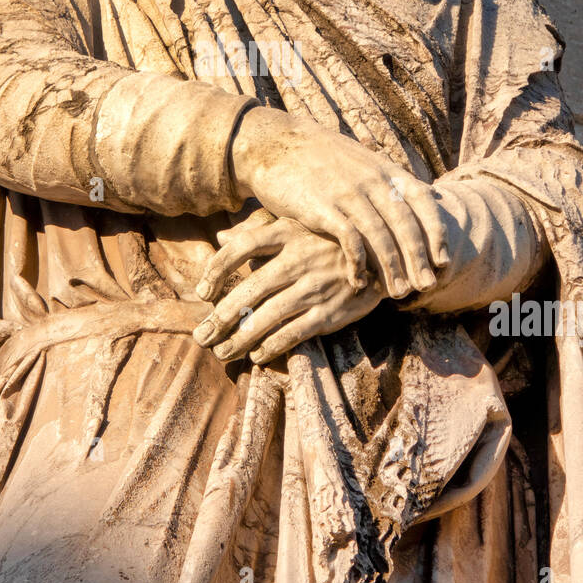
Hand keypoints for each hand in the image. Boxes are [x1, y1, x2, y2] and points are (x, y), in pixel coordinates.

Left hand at [192, 215, 385, 364]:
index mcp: (287, 233)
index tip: (200, 292)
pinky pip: (293, 333)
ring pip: (268, 316)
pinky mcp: (330, 312)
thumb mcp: (297, 227)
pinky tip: (256, 355)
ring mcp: (315, 287)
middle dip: (221, 316)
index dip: (216, 269)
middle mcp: (299, 258)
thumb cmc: (328, 242)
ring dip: (240, 338)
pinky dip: (271, 346)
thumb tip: (220, 237)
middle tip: (202, 336)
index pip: (241, 247)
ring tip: (222, 351)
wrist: (381, 260)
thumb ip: (258, 233)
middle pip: (251, 289)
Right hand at [229, 107, 447, 294]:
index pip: (423, 201)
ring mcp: (347, 192)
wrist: (274, 144)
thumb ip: (389, 180)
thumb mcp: (361, 161)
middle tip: (428, 287)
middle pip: (405, 224)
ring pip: (380, 235)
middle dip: (420, 258)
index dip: (437, 231)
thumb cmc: (320, 159)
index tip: (444, 260)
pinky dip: (357, 262)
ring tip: (400, 293)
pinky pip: (348, 238)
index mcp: (384, 170)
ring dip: (393, 267)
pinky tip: (359, 282)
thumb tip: (424, 196)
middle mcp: (371, 180)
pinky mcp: (321, 206)